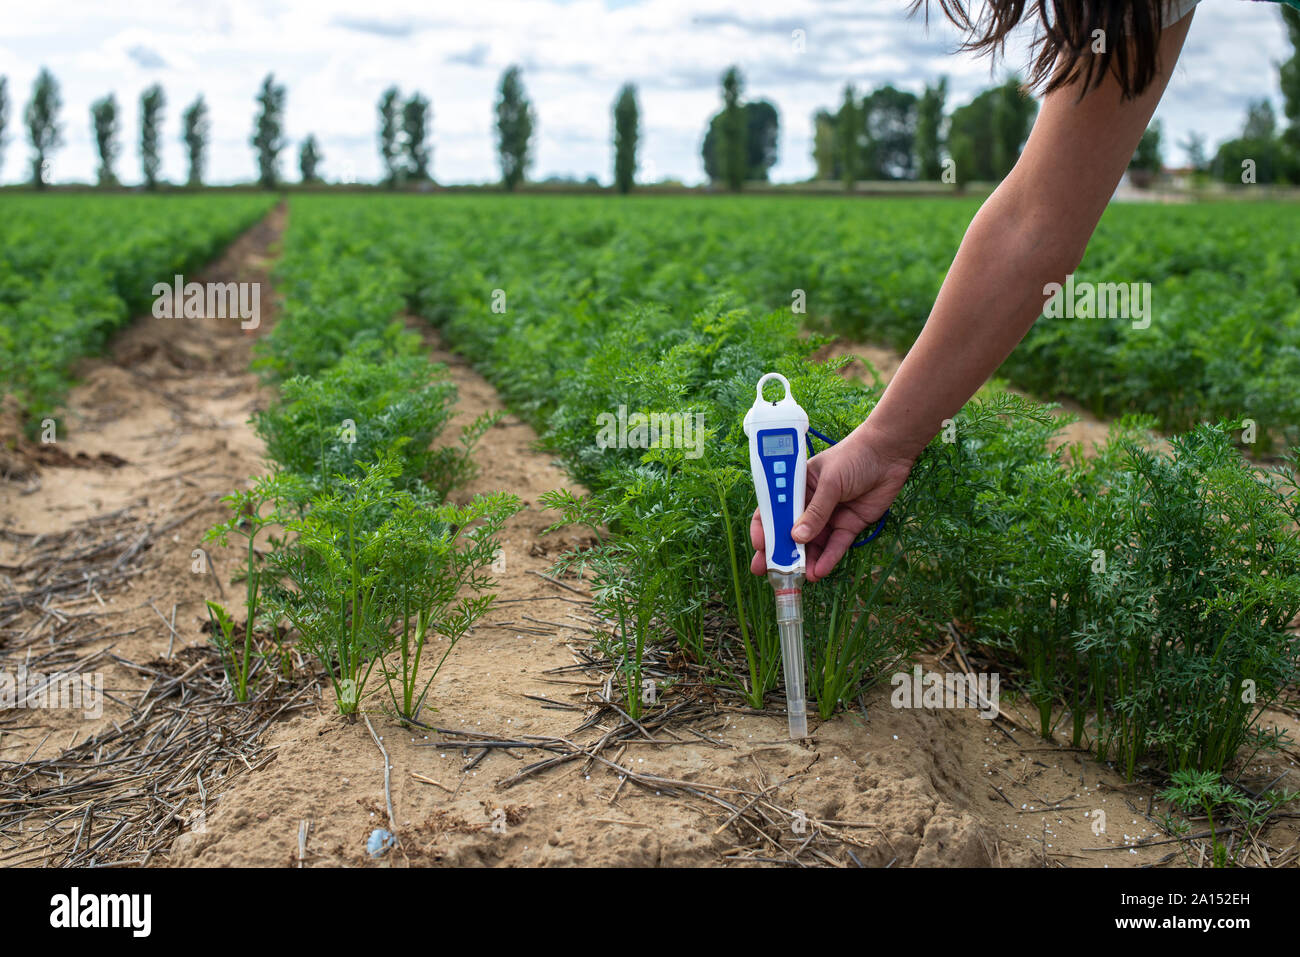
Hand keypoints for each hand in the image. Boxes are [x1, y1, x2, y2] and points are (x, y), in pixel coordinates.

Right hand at [750, 426, 914, 582]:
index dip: (766, 526)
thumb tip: (797, 538)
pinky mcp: (849, 525)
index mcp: (798, 485)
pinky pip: (836, 545)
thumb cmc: (854, 457)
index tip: (761, 544)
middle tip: (769, 571)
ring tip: (799, 578)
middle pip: (792, 530)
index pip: (775, 507)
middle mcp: (811, 503)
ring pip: (814, 543)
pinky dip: (828, 559)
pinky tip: (820, 571)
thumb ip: (816, 511)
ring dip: (806, 560)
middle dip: (781, 551)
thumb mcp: (830, 482)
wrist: (890, 454)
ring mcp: (830, 516)